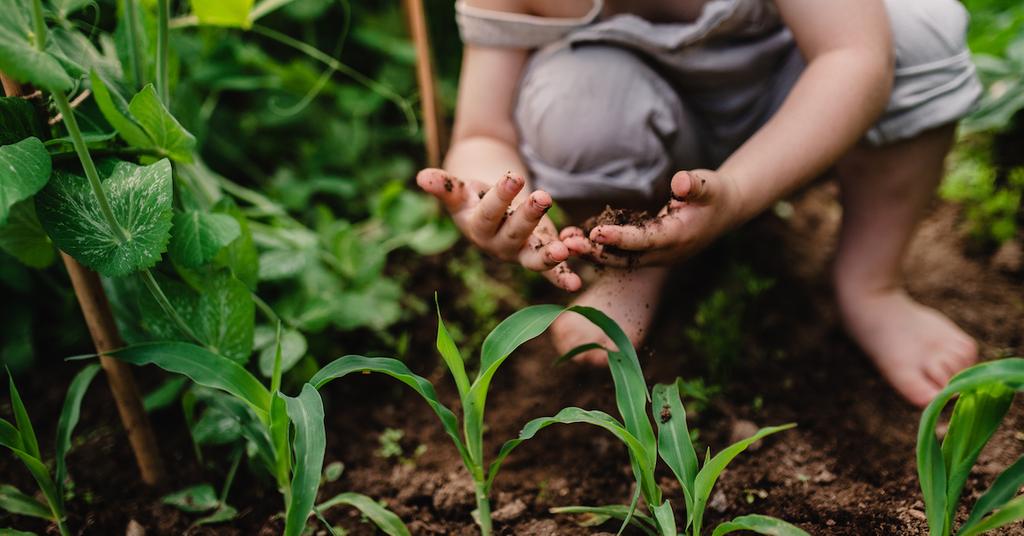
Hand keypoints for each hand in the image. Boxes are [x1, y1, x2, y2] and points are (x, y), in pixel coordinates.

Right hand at [417, 168, 581, 290]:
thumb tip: (421, 177)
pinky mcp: (540, 257)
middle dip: (529, 217)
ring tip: (568, 248)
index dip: (501, 196)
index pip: (489, 212)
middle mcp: (498, 245)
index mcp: (478, 227)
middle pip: (514, 234)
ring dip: (552, 256)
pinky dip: (565, 273)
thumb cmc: (472, 200)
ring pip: (535, 259)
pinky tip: (579, 268)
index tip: (514, 176)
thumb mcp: (459, 191)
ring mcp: (520, 254)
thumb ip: (444, 186)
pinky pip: (553, 271)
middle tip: (543, 197)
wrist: (487, 213)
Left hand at [562, 169, 742, 267]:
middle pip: (625, 257)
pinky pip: (619, 253)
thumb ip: (694, 185)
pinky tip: (574, 238)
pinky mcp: (648, 251)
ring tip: (563, 241)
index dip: (620, 238)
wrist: (724, 210)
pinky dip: (598, 248)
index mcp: (678, 237)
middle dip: (595, 251)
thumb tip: (680, 182)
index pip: (644, 240)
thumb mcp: (710, 184)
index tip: (596, 232)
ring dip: (591, 252)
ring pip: (618, 258)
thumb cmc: (715, 193)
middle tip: (566, 243)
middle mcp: (664, 253)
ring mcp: (655, 255)